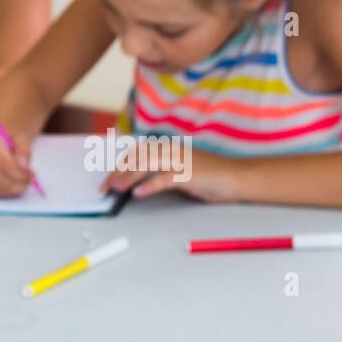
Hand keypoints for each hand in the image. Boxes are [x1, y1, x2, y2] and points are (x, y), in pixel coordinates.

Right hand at [0, 127, 37, 196]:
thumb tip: (23, 165)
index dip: (21, 172)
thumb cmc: (7, 141)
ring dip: (15, 189)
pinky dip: (7, 192)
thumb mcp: (19, 138)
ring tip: (22, 180)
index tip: (32, 175)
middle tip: (30, 180)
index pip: (4, 164)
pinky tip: (10, 183)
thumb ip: (23, 150)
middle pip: (1, 180)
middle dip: (20, 183)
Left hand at [100, 146, 240, 202]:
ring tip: (116, 189)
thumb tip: (135, 183)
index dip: (119, 166)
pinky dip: (148, 186)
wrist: (235, 177)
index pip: (135, 154)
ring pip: (146, 166)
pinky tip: (137, 194)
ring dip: (128, 178)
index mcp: (166, 147)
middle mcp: (170, 150)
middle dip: (118, 173)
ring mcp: (179, 160)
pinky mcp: (188, 173)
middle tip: (105, 188)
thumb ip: (159, 172)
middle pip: (137, 159)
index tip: (107, 180)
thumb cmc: (208, 176)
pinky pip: (163, 179)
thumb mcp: (178, 170)